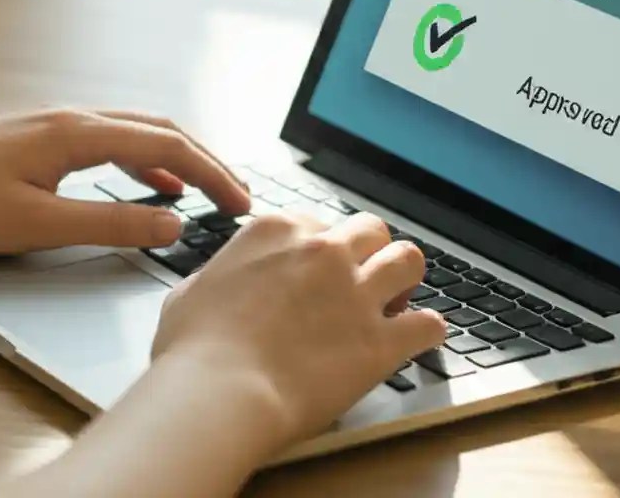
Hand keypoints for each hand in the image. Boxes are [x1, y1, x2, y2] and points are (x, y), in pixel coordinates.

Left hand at [0, 108, 249, 253]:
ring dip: (177, 157)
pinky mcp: (41, 139)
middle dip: (205, 161)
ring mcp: (55, 125)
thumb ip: (109, 224)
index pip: (166, 145)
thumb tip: (171, 223)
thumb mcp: (37, 226)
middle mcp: (70, 118)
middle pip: (160, 129)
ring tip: (206, 190)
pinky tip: (149, 182)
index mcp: (75, 133)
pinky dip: (144, 158)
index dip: (211, 174)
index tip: (239, 203)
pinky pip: (111, 140)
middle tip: (237, 196)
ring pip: (137, 131)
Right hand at [151, 212, 446, 450]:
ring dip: (405, 280)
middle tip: (360, 282)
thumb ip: (220, 277)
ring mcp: (357, 293)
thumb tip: (220, 283)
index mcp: (277, 232)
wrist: (218, 394)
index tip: (317, 274)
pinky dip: (428, 332)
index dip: (321, 252)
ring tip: (395, 302)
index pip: (319, 224)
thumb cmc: (195, 351)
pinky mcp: (380, 341)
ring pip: (409, 260)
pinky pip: (429, 325)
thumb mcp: (190, 293)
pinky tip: (418, 341)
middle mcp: (324, 252)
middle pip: (371, 230)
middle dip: (369, 253)